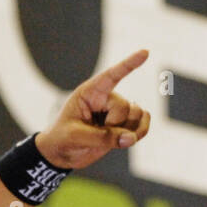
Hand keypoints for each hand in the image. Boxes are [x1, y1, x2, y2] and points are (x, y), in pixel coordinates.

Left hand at [36, 49, 151, 171]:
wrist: (62, 154)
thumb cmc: (62, 139)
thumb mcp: (75, 137)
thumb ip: (102, 137)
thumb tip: (130, 138)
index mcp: (90, 93)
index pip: (111, 76)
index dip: (128, 64)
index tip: (145, 52)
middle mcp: (106, 98)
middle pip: (125, 106)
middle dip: (114, 125)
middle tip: (93, 134)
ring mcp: (117, 111)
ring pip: (137, 114)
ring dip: (126, 131)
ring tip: (106, 139)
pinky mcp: (125, 124)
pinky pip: (144, 123)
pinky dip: (141, 132)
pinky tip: (128, 139)